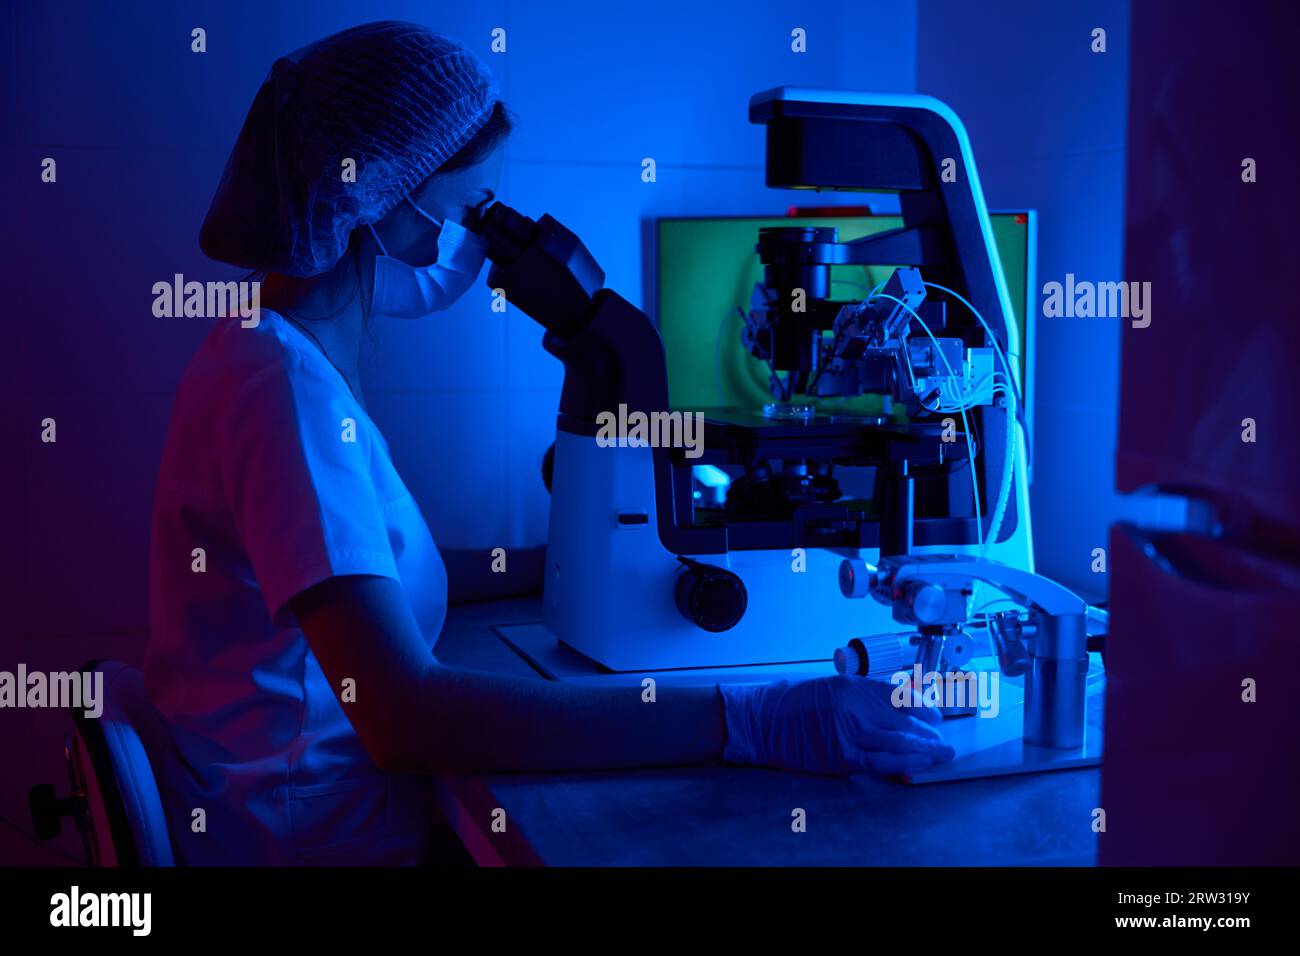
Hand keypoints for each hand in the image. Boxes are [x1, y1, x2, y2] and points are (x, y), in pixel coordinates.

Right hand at [718, 675, 955, 775]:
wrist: (759, 722)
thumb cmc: (789, 704)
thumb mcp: (829, 687)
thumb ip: (860, 696)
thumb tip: (893, 705)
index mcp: (850, 685)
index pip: (898, 696)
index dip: (921, 707)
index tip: (934, 715)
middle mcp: (854, 707)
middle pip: (903, 720)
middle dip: (928, 732)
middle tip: (943, 739)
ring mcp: (848, 733)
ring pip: (898, 742)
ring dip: (924, 750)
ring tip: (941, 754)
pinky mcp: (842, 758)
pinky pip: (881, 761)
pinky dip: (904, 763)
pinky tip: (919, 764)